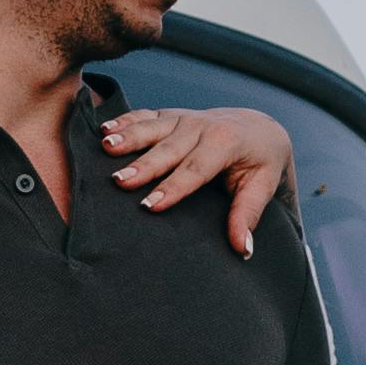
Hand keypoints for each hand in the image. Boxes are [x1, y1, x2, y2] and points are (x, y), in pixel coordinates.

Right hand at [99, 101, 293, 258]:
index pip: (195, 169)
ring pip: (152, 128)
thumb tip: (243, 249)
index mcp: (225, 143)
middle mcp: (202, 126)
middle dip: (143, 166)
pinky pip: (144, 116)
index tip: (151, 205)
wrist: (259, 128)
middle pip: (168, 149)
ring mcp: (184, 118)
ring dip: (128, 137)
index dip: (173, 188)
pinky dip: (124, 121)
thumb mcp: (261, 187)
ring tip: (106, 147)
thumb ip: (247, 216)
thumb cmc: (260, 163)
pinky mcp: (170, 115)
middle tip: (119, 182)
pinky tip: (103, 130)